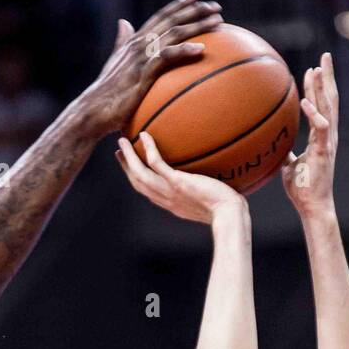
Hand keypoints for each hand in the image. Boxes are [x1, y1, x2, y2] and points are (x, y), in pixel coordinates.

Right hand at [79, 0, 223, 134]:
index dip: (177, 6)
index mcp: (133, 42)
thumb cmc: (104, 95)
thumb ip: (121, 42)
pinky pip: (167, 56)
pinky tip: (201, 49)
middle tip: (216, 7)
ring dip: (197, 25)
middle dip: (195, 10)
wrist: (92, 112)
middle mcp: (138, 44)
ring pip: (173, 33)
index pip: (159, 17)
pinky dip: (184, 50)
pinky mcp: (142, 73)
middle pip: (171, 20)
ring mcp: (140, 57)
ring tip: (218, 22)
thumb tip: (123, 23)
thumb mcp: (114, 64)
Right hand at [116, 131, 245, 224]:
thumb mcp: (213, 201)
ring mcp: (169, 191)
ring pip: (140, 174)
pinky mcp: (176, 182)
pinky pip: (156, 163)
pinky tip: (145, 134)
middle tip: (120, 152)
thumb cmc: (228, 210)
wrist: (228, 214)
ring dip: (129, 157)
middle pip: (138, 183)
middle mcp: (166, 199)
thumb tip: (216, 180)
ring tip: (122, 141)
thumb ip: (208, 190)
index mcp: (172, 204)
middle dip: (127, 168)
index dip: (137, 179)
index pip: (149, 192)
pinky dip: (148, 149)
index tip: (132, 168)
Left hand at [280, 52, 338, 215]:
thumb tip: (275, 145)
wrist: (312, 206)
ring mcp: (328, 141)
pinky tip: (306, 100)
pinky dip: (315, 113)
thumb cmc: (302, 187)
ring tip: (317, 68)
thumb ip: (286, 152)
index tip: (314, 69)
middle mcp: (328, 134)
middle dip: (328, 76)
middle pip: (331, 98)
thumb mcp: (289, 165)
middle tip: (325, 56)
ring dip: (323, 87)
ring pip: (328, 107)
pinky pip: (321, 127)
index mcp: (321, 135)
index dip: (319, 86)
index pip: (323, 104)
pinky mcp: (324, 150)